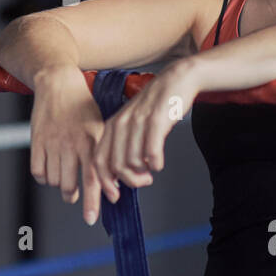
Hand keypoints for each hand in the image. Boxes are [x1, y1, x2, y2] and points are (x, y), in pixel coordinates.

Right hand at [28, 68, 120, 219]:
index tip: (91, 218)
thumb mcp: (100, 126)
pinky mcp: (37, 141)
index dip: (93, 200)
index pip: (92, 178)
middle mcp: (71, 144)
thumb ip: (103, 154)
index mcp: (90, 141)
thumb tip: (111, 182)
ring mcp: (52, 143)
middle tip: (74, 195)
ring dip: (60, 185)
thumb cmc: (83, 107)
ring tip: (64, 179)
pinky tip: (50, 171)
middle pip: (69, 185)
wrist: (57, 83)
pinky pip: (38, 172)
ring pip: (54, 180)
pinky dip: (44, 177)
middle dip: (73, 195)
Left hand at [86, 58, 200, 219]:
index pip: (98, 161)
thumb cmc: (156, 105)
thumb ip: (123, 146)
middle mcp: (121, 124)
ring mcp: (138, 122)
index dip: (105, 183)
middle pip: (115, 166)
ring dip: (143, 175)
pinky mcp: (156, 120)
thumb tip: (119, 175)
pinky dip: (154, 163)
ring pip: (132, 162)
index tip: (115, 196)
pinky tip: (158, 164)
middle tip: (143, 181)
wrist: (177, 79)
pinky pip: (151, 151)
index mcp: (112, 126)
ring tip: (151, 173)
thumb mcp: (132, 123)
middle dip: (129, 182)